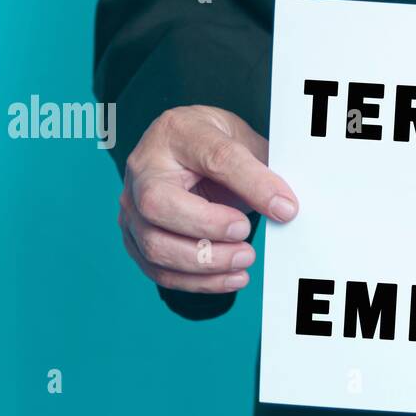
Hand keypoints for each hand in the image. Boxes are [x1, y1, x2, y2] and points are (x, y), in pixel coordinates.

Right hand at [118, 105, 297, 292]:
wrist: (184, 156)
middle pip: (158, 206)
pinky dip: (198, 282)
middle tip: (246, 238)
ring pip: (154, 246)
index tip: (282, 208)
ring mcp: (131, 207)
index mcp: (175, 133)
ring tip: (243, 259)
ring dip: (205, 264)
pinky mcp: (135, 239)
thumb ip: (260, 173)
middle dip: (209, 231)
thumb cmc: (209, 146)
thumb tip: (284, 209)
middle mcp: (142, 170)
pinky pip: (159, 271)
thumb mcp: (240, 143)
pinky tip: (230, 277)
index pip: (213, 157)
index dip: (249, 184)